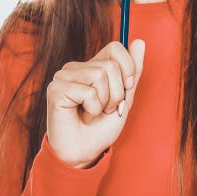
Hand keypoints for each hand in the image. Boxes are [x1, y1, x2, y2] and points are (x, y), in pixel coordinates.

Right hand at [46, 39, 145, 168]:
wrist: (83, 153)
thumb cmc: (100, 129)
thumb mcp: (124, 99)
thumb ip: (132, 72)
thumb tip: (140, 42)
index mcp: (91, 66)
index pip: (115, 48)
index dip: (127, 69)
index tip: (125, 91)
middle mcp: (76, 68)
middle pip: (111, 65)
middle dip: (116, 93)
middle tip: (105, 110)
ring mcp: (64, 76)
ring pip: (100, 75)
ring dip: (104, 102)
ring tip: (93, 113)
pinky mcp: (56, 88)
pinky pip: (88, 92)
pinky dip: (92, 109)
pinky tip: (82, 115)